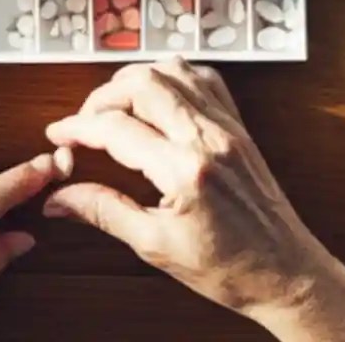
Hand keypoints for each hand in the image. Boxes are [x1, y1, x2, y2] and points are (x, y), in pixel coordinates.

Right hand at [43, 59, 344, 341]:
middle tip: (85, 122)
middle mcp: (208, 138)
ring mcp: (228, 127)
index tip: (58, 135)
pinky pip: (204, 79)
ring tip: (116, 108)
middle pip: (142, 83)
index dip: (77, 127)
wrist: (287, 274)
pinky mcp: (239, 127)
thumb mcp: (155, 246)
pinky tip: (157, 100)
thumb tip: (58, 199)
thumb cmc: (229, 269)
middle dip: (102, 96)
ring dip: (136, 80)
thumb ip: (103, 212)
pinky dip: (173, 78)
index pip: (116, 129)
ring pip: (173, 70)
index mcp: (185, 171)